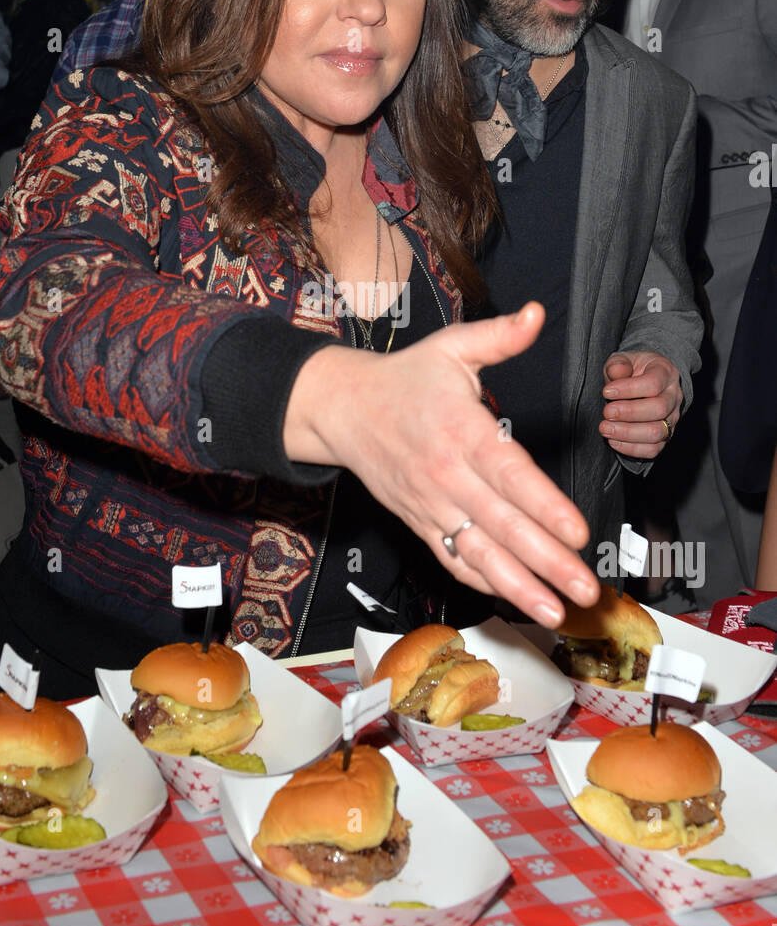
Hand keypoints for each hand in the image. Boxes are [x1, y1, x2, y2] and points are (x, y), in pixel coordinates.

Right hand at [285, 302, 598, 626]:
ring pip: (479, 554)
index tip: (576, 532)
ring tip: (555, 609)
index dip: (544, 507)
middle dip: (547, 562)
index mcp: (462, 431)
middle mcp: (447, 475)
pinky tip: (515, 598)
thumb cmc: (404, 379)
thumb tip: (536, 315)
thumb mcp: (451, 347)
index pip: (509, 475)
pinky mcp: (420, 523)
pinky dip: (484, 582)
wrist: (342, 410)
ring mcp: (431, 505)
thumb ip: (499, 337)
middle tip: (584, 589)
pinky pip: (453, 559)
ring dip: (519, 587)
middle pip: (502, 526)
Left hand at [600, 351, 682, 458]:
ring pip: (657, 433)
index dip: (628, 389)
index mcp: (666, 373)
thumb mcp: (623, 360)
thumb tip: (616, 371)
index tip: (606, 391)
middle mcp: (674, 397)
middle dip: (629, 413)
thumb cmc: (631, 371)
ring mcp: (672, 419)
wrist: (641, 383)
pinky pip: (653, 449)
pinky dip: (631, 448)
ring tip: (605, 428)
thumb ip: (618, 364)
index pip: (653, 384)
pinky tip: (613, 440)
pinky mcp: (664, 437)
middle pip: (658, 409)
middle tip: (606, 412)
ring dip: (628, 433)